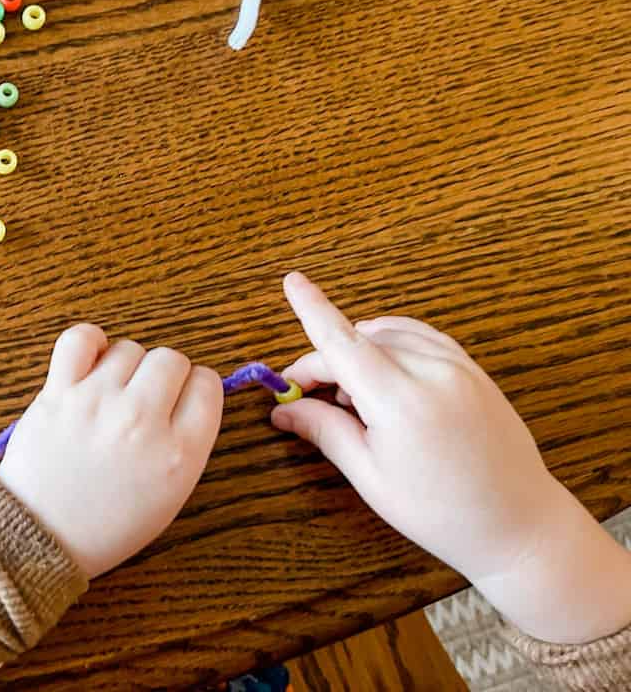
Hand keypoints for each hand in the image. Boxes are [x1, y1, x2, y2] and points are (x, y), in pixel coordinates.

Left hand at [0, 324, 223, 578]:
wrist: (40, 538)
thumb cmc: (105, 524)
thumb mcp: (169, 497)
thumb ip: (185, 444)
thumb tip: (185, 395)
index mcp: (179, 454)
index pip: (207, 385)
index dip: (195, 389)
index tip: (180, 399)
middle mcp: (142, 421)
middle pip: (171, 359)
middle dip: (163, 376)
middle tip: (145, 398)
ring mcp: (98, 402)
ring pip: (129, 348)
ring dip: (125, 366)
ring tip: (111, 393)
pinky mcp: (58, 392)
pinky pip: (80, 338)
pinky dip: (89, 342)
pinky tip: (90, 361)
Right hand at [272, 271, 630, 643]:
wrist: (520, 524)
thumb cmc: (440, 512)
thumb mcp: (371, 477)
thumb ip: (325, 431)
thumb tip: (284, 410)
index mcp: (401, 401)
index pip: (343, 341)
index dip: (312, 308)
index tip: (291, 280)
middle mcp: (432, 372)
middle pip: (359, 342)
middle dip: (325, 361)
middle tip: (303, 397)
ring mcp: (458, 366)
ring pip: (389, 335)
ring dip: (359, 352)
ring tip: (350, 398)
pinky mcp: (473, 369)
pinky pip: (421, 338)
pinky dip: (392, 344)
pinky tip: (383, 373)